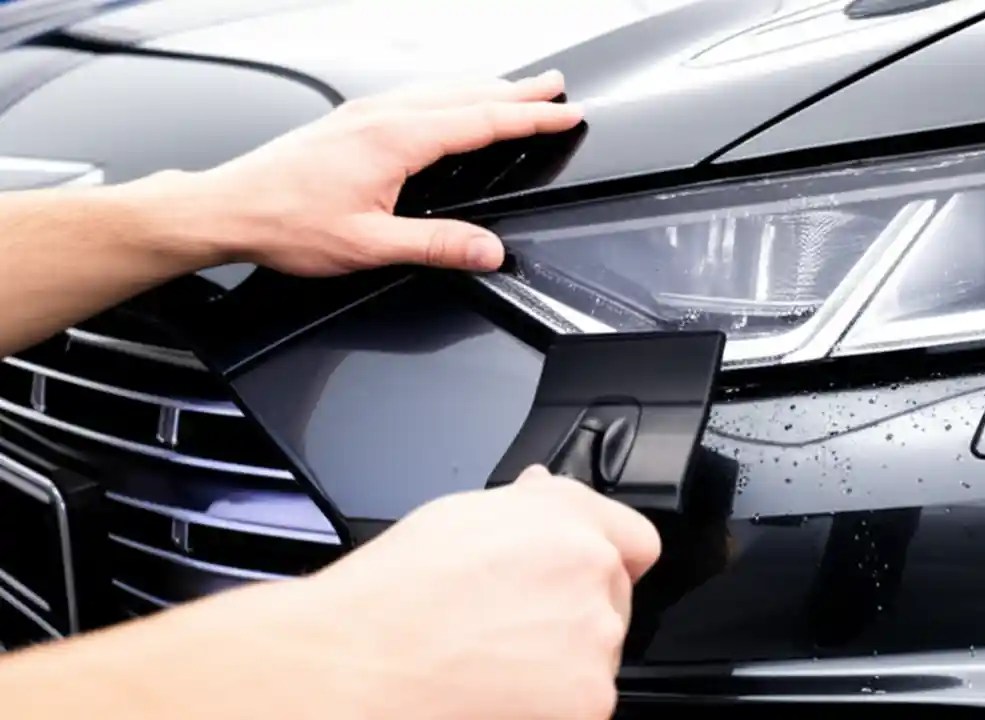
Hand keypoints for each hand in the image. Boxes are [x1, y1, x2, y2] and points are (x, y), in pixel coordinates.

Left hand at [147, 71, 580, 275]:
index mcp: (394, 139)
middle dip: (517, 92)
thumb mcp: (369, 246)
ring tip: (516, 91)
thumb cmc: (286, 224)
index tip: (565, 114)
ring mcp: (362, 113)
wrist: (226, 208)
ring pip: (440, 91)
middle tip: (556, 88)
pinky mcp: (349, 121)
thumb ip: (436, 247)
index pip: (481, 122)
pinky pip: (414, 96)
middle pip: (466, 95)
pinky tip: (451, 105)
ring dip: (485, 89)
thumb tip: (488, 250)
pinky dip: (450, 96)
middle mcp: (380, 115)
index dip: (530, 118)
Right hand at [290, 466, 660, 718]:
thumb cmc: (391, 596)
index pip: (633, 541)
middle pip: (614, 600)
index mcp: (567, 520)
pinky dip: (552, 704)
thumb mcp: (459, 517)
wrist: (356, 665)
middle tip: (509, 626)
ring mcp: (595, 640)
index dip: (604, 558)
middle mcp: (592, 573)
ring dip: (563, 662)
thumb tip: (542, 493)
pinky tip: (497, 692)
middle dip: (573, 612)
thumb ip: (525, 506)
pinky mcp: (589, 700)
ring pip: (598, 655)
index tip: (580, 579)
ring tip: (490, 660)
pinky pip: (584, 702)